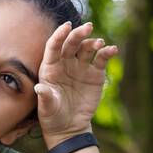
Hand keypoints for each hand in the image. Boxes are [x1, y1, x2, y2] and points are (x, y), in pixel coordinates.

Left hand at [34, 20, 117, 145]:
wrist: (69, 127)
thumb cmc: (53, 117)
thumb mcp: (47, 109)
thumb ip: (45, 98)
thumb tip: (39, 88)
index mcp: (50, 68)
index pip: (53, 47)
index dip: (59, 35)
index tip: (67, 25)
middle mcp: (65, 64)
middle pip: (71, 43)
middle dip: (79, 34)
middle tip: (88, 27)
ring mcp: (81, 67)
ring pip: (87, 48)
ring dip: (93, 42)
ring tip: (100, 44)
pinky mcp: (95, 74)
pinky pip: (101, 59)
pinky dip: (107, 52)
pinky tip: (112, 50)